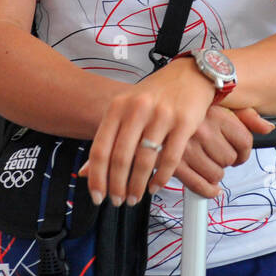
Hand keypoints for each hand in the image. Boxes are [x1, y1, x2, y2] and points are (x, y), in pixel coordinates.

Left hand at [81, 57, 218, 207]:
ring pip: (145, 160)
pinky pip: (171, 157)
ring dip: (138, 185)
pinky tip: (155, 186)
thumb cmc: (156, 94)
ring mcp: (162, 115)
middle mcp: (138, 109)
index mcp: (118, 106)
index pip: (100, 148)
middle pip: (121, 157)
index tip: (98, 196)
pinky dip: (162, 177)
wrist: (190, 74)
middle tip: (117, 201)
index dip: (97, 177)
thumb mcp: (126, 108)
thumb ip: (108, 137)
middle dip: (117, 186)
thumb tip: (85, 171)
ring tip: (134, 198)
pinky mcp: (185, 122)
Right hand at [173, 105, 273, 197]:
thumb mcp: (218, 102)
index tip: (239, 154)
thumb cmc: (187, 104)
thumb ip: (246, 115)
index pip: (244, 141)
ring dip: (215, 174)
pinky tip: (209, 188)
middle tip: (217, 156)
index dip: (244, 152)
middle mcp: (202, 131)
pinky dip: (207, 190)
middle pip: (230, 159)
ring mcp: (186, 149)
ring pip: (216, 174)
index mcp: (215, 114)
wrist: (153, 107)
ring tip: (208, 164)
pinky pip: (198, 185)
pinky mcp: (173, 164)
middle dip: (227, 161)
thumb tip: (268, 128)